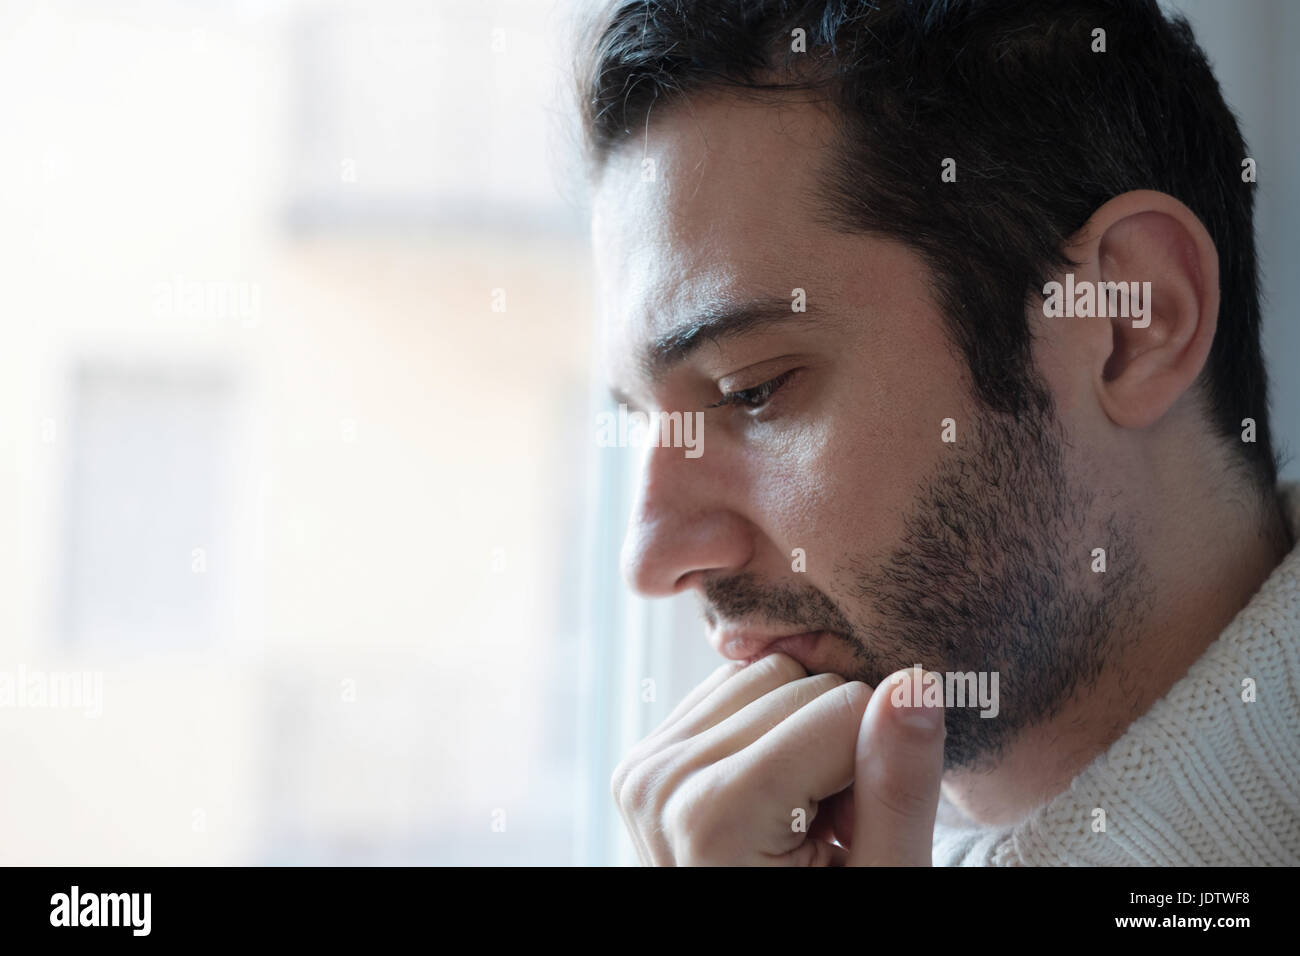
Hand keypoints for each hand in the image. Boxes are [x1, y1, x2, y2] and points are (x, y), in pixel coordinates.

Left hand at [610, 655, 945, 864]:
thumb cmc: (829, 930)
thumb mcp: (881, 881)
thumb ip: (899, 790)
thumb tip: (914, 684)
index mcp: (713, 815)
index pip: (846, 711)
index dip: (875, 771)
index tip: (850, 836)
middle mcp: (662, 780)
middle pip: (805, 686)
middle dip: (840, 749)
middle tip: (828, 832)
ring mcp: (644, 765)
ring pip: (769, 676)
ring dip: (806, 731)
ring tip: (800, 816)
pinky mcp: (645, 755)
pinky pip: (733, 688)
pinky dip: (770, 727)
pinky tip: (773, 795)